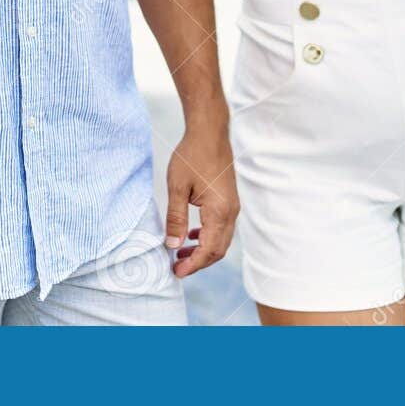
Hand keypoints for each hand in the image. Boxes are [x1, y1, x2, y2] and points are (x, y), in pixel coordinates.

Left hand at [164, 122, 238, 276]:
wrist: (209, 132)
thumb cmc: (192, 155)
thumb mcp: (177, 187)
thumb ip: (176, 218)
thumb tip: (172, 245)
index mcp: (219, 211)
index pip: (209, 250)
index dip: (193, 265)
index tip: (176, 272)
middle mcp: (230, 212)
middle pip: (218, 249)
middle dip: (198, 262)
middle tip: (177, 268)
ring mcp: (232, 206)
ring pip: (221, 240)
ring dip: (203, 250)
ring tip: (181, 254)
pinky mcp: (228, 200)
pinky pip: (221, 227)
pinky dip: (207, 237)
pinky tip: (192, 236)